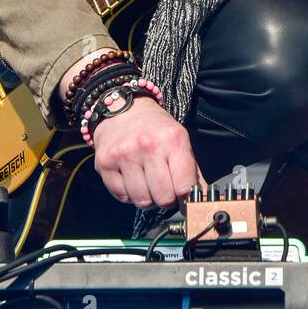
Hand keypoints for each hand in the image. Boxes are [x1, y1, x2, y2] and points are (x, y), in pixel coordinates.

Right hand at [91, 96, 207, 210]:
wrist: (122, 108)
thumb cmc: (154, 127)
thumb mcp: (179, 139)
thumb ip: (191, 171)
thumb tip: (202, 199)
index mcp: (172, 139)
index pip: (184, 186)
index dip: (186, 197)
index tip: (183, 197)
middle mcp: (148, 145)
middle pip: (163, 197)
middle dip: (166, 199)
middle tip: (165, 189)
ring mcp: (124, 154)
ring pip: (142, 200)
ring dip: (147, 198)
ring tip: (147, 182)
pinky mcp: (105, 162)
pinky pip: (122, 197)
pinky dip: (129, 194)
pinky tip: (132, 178)